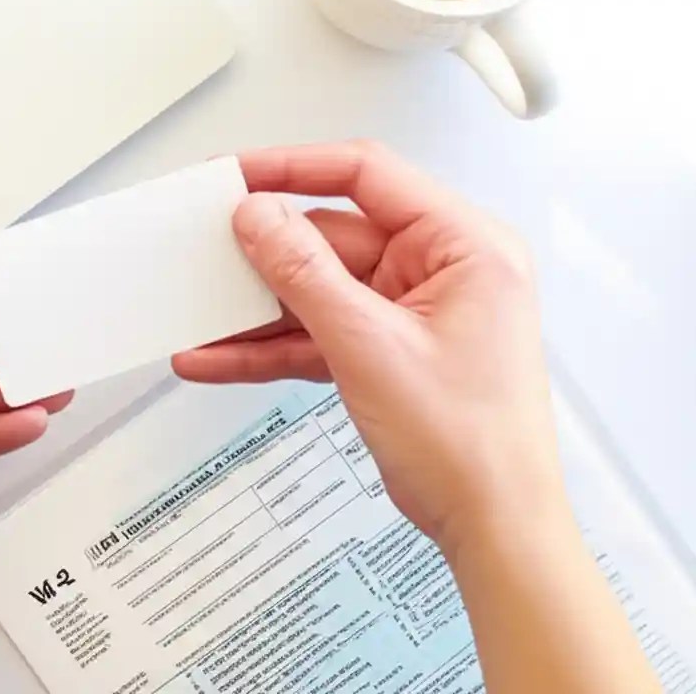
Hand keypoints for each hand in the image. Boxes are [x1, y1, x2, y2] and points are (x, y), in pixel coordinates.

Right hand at [173, 141, 564, 555]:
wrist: (493, 526)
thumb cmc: (475, 446)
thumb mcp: (371, 347)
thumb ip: (306, 274)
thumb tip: (261, 218)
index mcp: (465, 246)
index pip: (367, 176)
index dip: (294, 168)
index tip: (238, 174)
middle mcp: (442, 270)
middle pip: (334, 237)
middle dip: (265, 256)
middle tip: (208, 254)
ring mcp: (412, 313)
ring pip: (318, 290)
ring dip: (259, 310)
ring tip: (203, 314)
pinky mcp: (388, 351)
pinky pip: (319, 333)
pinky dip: (273, 346)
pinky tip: (222, 356)